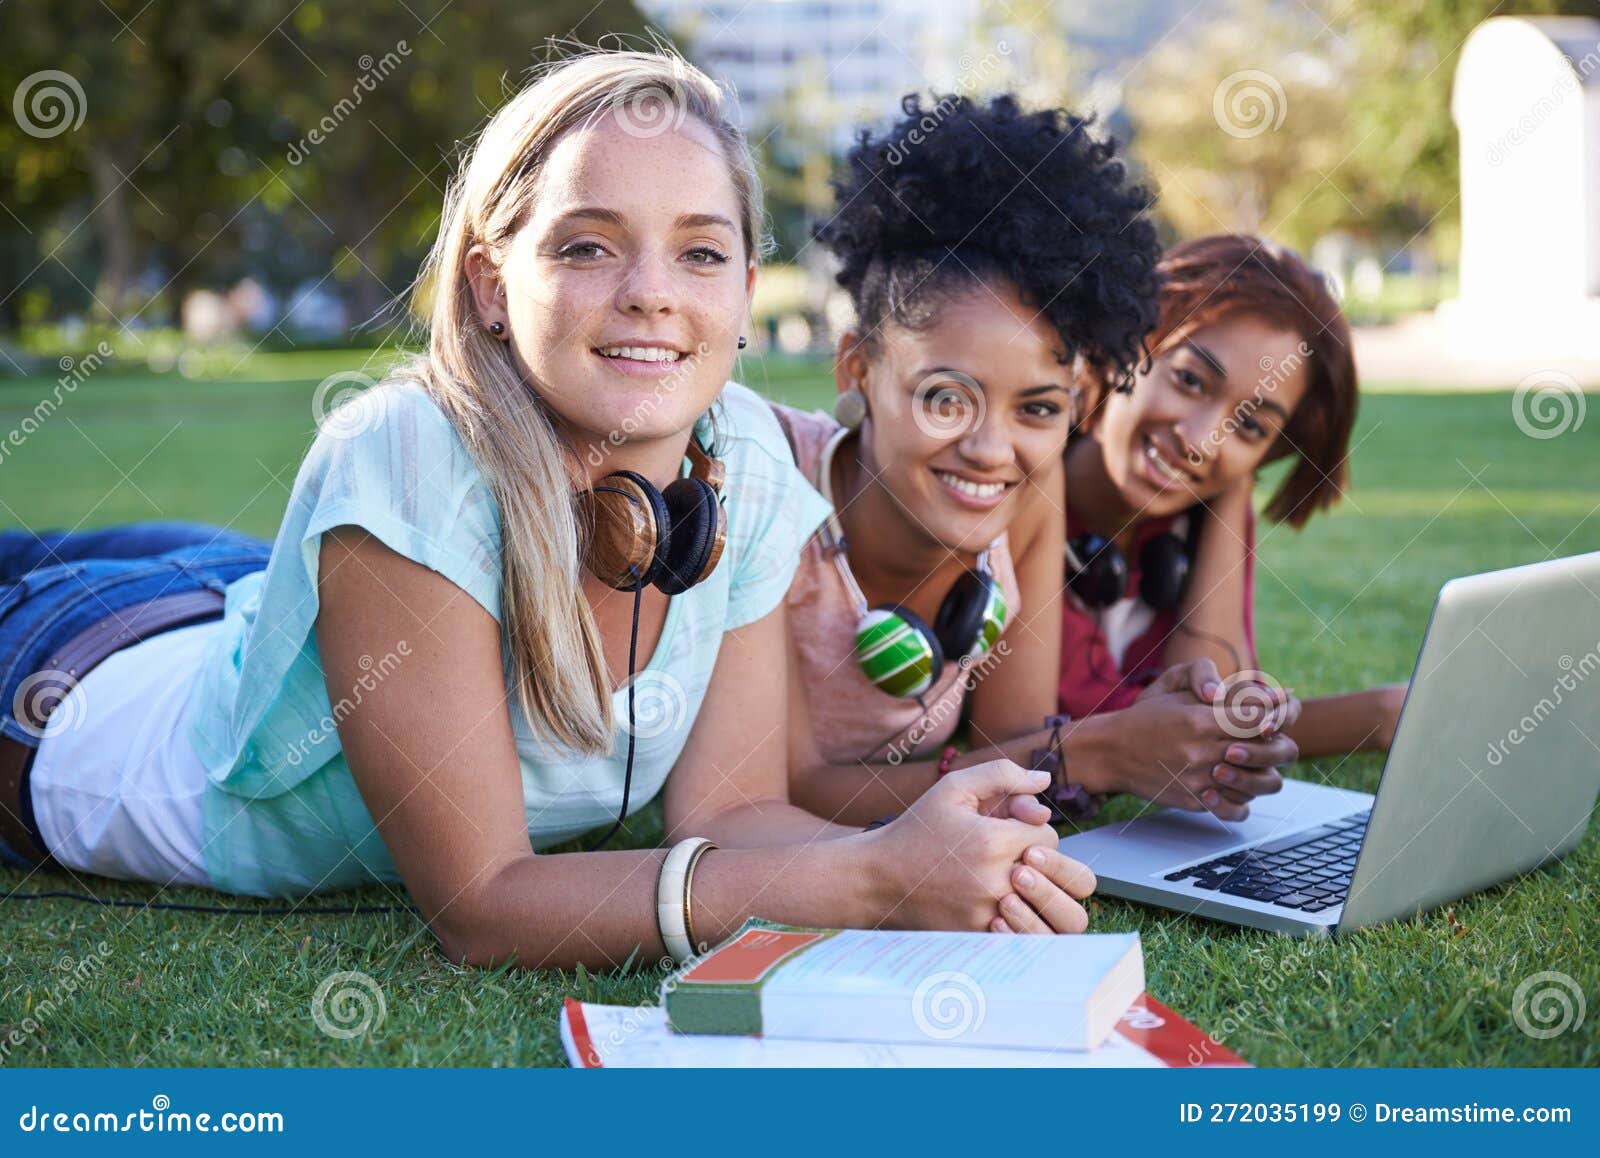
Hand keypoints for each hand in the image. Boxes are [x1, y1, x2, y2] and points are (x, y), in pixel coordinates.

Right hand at [872, 760, 1094, 933]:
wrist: (878, 878)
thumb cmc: (917, 830)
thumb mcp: (954, 788)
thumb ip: (1003, 775)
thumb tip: (1045, 780)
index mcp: (994, 840)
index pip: (1050, 835)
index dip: (1034, 828)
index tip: (1009, 829)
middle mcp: (998, 881)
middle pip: (1075, 879)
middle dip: (1060, 866)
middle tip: (1030, 862)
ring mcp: (992, 915)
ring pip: (1062, 917)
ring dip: (1053, 899)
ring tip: (1027, 888)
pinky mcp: (985, 939)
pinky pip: (1034, 940)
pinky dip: (1031, 925)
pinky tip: (1011, 909)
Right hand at [1073, 658, 1297, 819]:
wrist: (1111, 752)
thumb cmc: (1146, 717)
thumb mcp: (1178, 692)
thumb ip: (1220, 691)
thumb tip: (1262, 695)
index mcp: (1200, 720)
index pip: (1258, 718)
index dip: (1278, 712)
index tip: (1285, 706)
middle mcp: (1202, 752)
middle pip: (1265, 750)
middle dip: (1276, 740)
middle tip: (1273, 734)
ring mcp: (1199, 780)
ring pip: (1259, 783)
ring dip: (1264, 770)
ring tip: (1255, 760)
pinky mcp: (1195, 801)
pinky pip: (1237, 807)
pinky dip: (1244, 799)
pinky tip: (1237, 785)